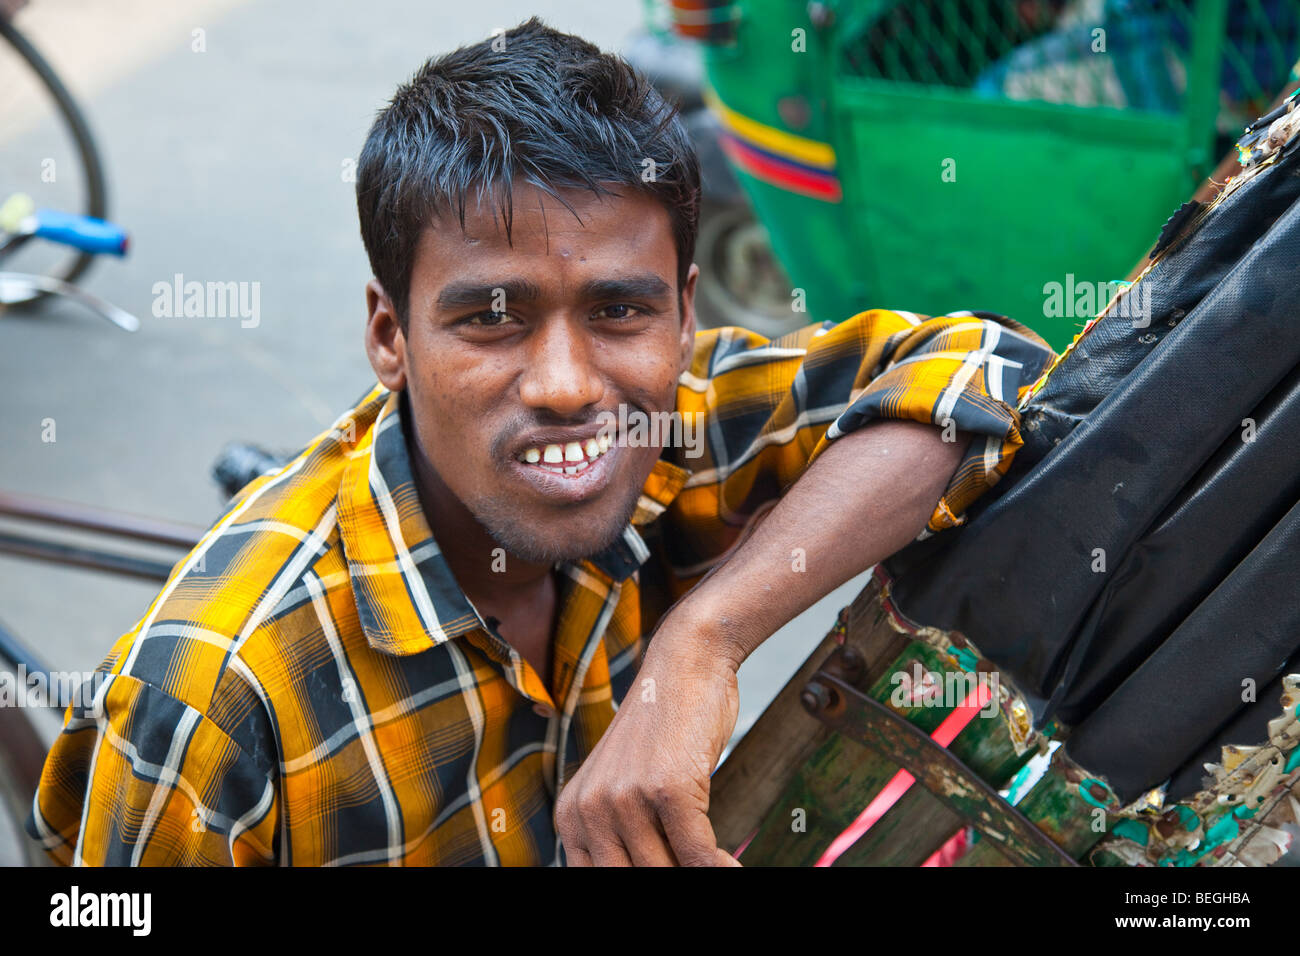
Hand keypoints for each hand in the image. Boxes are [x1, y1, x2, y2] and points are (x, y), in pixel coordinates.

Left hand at [555, 621, 742, 865]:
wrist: (686, 665)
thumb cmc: (663, 728)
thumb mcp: (623, 784)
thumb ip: (623, 832)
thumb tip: (654, 868)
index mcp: (571, 814)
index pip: (596, 878)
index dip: (633, 884)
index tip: (667, 872)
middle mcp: (590, 809)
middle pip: (632, 878)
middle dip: (670, 877)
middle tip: (697, 871)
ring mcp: (626, 799)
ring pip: (666, 871)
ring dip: (700, 873)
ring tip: (721, 869)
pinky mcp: (666, 789)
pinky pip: (697, 854)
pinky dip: (719, 868)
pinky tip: (733, 866)